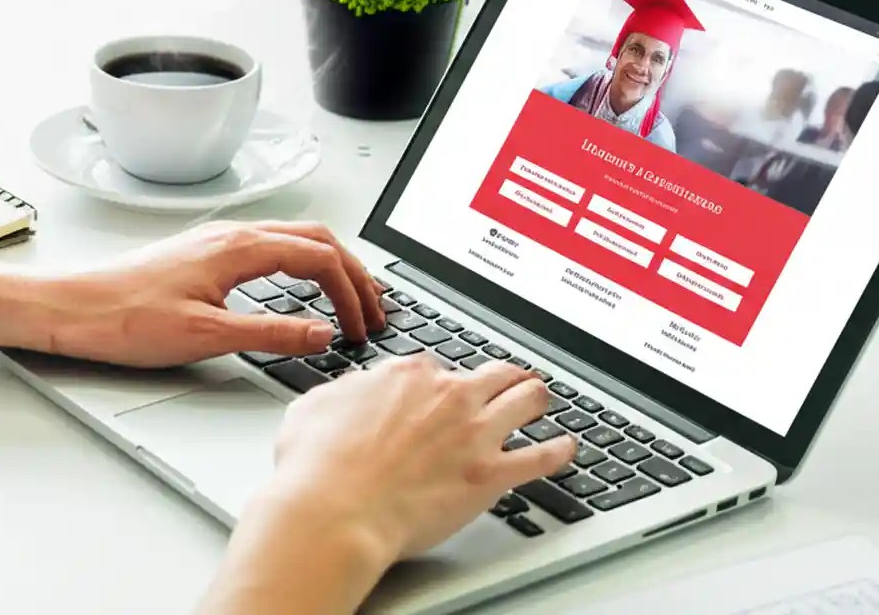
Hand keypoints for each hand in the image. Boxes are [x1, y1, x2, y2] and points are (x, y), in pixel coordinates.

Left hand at [41, 220, 386, 367]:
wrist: (70, 310)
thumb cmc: (124, 320)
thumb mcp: (207, 336)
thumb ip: (272, 334)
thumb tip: (322, 334)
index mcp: (239, 248)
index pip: (319, 257)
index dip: (351, 292)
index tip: (363, 325)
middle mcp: (233, 235)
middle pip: (316, 240)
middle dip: (354, 273)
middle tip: (375, 309)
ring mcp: (219, 243)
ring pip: (296, 241)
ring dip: (331, 267)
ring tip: (352, 298)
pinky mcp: (207, 257)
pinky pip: (273, 250)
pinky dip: (303, 268)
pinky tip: (302, 291)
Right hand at [271, 355, 575, 557]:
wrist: (335, 511)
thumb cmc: (317, 467)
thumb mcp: (313, 407)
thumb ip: (342, 392)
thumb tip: (351, 390)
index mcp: (407, 377)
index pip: (438, 368)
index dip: (440, 382)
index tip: (440, 392)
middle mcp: (448, 396)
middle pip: (492, 373)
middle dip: (501, 376)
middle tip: (507, 382)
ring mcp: (474, 433)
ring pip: (525, 401)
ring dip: (536, 398)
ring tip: (540, 400)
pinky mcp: (490, 475)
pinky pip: (540, 457)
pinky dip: (558, 451)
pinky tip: (565, 447)